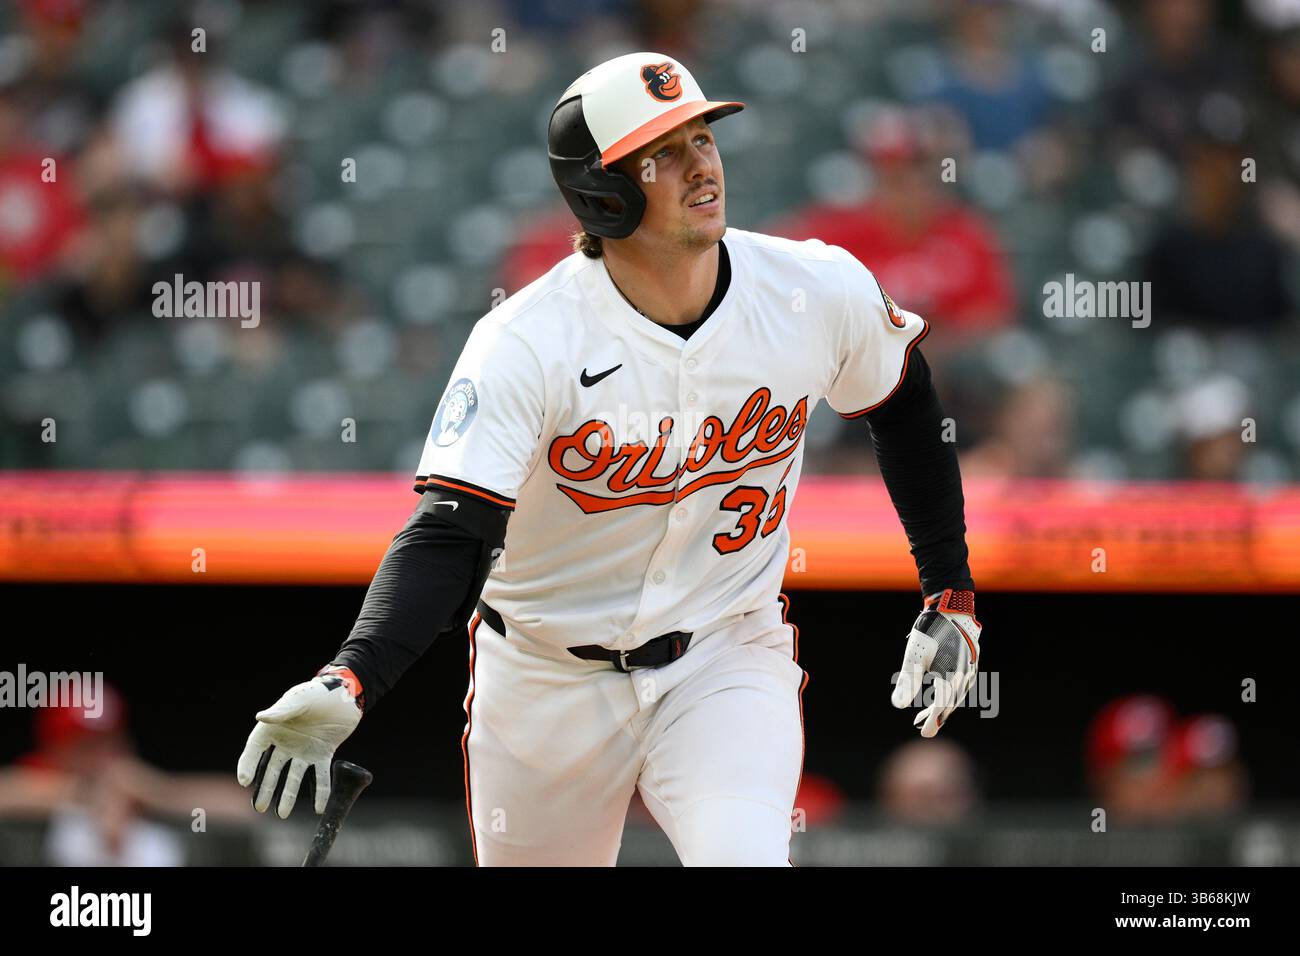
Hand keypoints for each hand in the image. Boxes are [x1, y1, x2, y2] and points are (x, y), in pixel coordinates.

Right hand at [236, 666, 363, 817]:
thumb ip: (282, 710)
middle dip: (265, 788)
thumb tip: (260, 718)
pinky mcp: (323, 754)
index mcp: (274, 727)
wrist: (346, 694)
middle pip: (272, 769)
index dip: (248, 765)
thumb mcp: (300, 698)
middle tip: (259, 807)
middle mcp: (286, 742)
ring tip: (282, 814)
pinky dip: (320, 792)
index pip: (255, 749)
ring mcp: (304, 750)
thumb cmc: (318, 692)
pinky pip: (320, 776)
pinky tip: (318, 807)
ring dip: (288, 795)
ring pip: (293, 777)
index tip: (244, 781)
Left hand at [890, 589, 980, 737]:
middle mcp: (964, 676)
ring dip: (943, 705)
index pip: (941, 707)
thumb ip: (908, 682)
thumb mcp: (914, 657)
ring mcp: (971, 668)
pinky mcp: (972, 660)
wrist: (951, 606)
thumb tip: (898, 705)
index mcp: (951, 677)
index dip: (932, 722)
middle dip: (936, 716)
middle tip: (921, 725)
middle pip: (950, 703)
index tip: (923, 732)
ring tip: (927, 712)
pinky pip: (963, 684)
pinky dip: (952, 693)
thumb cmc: (930, 631)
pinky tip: (941, 692)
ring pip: (957, 695)